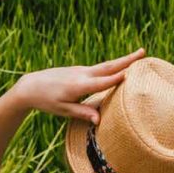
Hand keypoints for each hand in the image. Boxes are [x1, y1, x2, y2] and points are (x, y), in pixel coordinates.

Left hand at [17, 49, 145, 123]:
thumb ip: (82, 113)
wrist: (31, 86)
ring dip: (122, 61)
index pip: (101, 82)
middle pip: (108, 66)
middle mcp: (82, 75)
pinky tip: (120, 67)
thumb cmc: (47, 101)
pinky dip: (112, 66)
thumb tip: (99, 121)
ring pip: (105, 65)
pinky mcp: (79, 71)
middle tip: (143, 51)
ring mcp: (81, 70)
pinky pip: (99, 68)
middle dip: (126, 60)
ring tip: (138, 55)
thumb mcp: (63, 111)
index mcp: (78, 86)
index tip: (132, 73)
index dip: (116, 78)